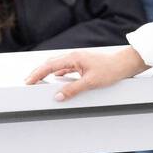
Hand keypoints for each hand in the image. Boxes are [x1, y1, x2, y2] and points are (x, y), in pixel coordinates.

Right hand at [23, 45, 148, 101]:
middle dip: (38, 72)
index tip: (28, 81)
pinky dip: (58, 72)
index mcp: (73, 58)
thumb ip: (73, 89)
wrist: (124, 64)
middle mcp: (74, 56)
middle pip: (51, 64)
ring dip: (47, 72)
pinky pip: (66, 67)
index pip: (49, 66)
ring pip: (58, 65)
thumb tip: (58, 96)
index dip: (37, 74)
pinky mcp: (83, 64)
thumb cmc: (110, 70)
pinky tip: (57, 78)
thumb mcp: (90, 82)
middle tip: (28, 81)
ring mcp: (78, 59)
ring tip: (38, 80)